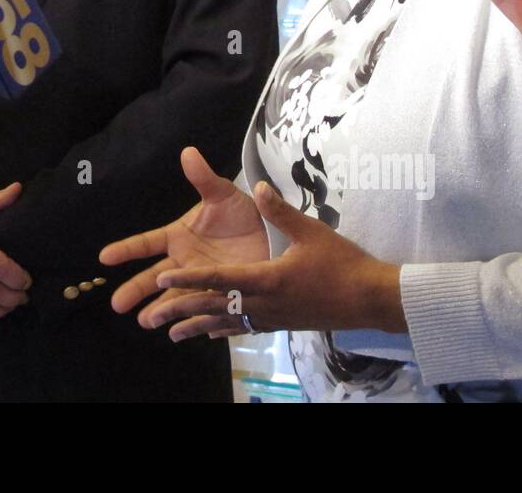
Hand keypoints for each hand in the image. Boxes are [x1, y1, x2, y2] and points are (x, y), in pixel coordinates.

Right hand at [99, 146, 267, 329]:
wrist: (274, 234)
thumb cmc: (244, 211)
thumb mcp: (223, 195)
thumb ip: (204, 178)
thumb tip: (188, 151)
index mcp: (179, 236)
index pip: (147, 243)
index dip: (126, 249)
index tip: (105, 257)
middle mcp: (184, 261)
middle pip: (154, 277)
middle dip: (136, 289)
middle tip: (118, 305)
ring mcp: (200, 280)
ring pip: (175, 297)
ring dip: (161, 309)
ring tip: (147, 322)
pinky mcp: (218, 295)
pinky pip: (201, 310)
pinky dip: (191, 322)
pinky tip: (179, 332)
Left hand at [143, 181, 404, 340]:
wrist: (371, 299)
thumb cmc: (342, 263)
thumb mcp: (311, 231)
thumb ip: (280, 211)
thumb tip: (258, 186)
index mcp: (266, 279)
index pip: (218, 280)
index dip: (187, 279)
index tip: (161, 281)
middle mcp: (264, 304)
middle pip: (214, 307)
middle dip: (181, 311)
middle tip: (151, 317)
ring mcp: (273, 318)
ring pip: (227, 324)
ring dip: (197, 327)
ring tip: (172, 335)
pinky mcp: (283, 324)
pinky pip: (246, 329)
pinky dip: (225, 330)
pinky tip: (213, 333)